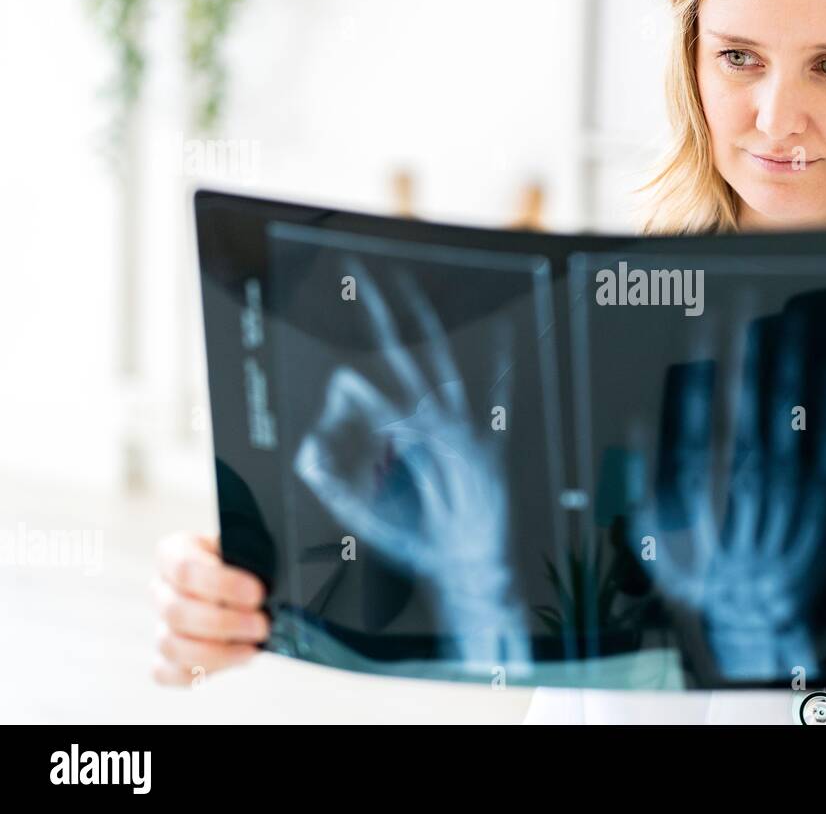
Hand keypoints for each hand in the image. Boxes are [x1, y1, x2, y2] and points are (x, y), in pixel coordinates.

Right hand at [151, 531, 267, 685]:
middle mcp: (161, 589)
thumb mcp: (247, 548)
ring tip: (251, 648)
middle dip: (224, 623)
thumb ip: (250, 558)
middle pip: (177, 612)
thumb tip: (267, 581)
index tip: (256, 593)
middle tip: (261, 625)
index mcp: (174, 553)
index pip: (184, 568)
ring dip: (216, 652)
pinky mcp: (166, 657)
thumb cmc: (244, 561)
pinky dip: (200, 671)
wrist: (243, 578)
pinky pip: (168, 673)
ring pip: (171, 646)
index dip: (220, 584)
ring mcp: (161, 624)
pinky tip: (234, 660)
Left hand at [292, 257, 528, 667]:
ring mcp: (457, 432)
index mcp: (398, 435)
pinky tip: (503, 335)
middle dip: (382, 315)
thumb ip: (327, 479)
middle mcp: (427, 424)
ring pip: (438, 369)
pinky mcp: (486, 448)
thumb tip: (306, 446)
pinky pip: (495, 400)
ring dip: (424, 328)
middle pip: (402, 356)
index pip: (365, 391)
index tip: (335, 390)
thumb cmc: (419, 538)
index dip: (346, 392)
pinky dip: (502, 367)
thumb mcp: (359, 512)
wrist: (466, 567)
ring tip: (408, 289)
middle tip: (364, 274)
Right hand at [634, 300, 825, 678]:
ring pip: (788, 425)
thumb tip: (636, 436)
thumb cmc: (712, 581)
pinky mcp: (822, 506)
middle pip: (744, 414)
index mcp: (705, 500)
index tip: (699, 333)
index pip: (696, 421)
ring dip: (788, 374)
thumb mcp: (663, 545)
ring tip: (790, 328)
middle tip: (746, 314)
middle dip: (745, 360)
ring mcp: (786, 499)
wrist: (760, 625)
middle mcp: (744, 494)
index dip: (697, 374)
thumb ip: (644, 493)